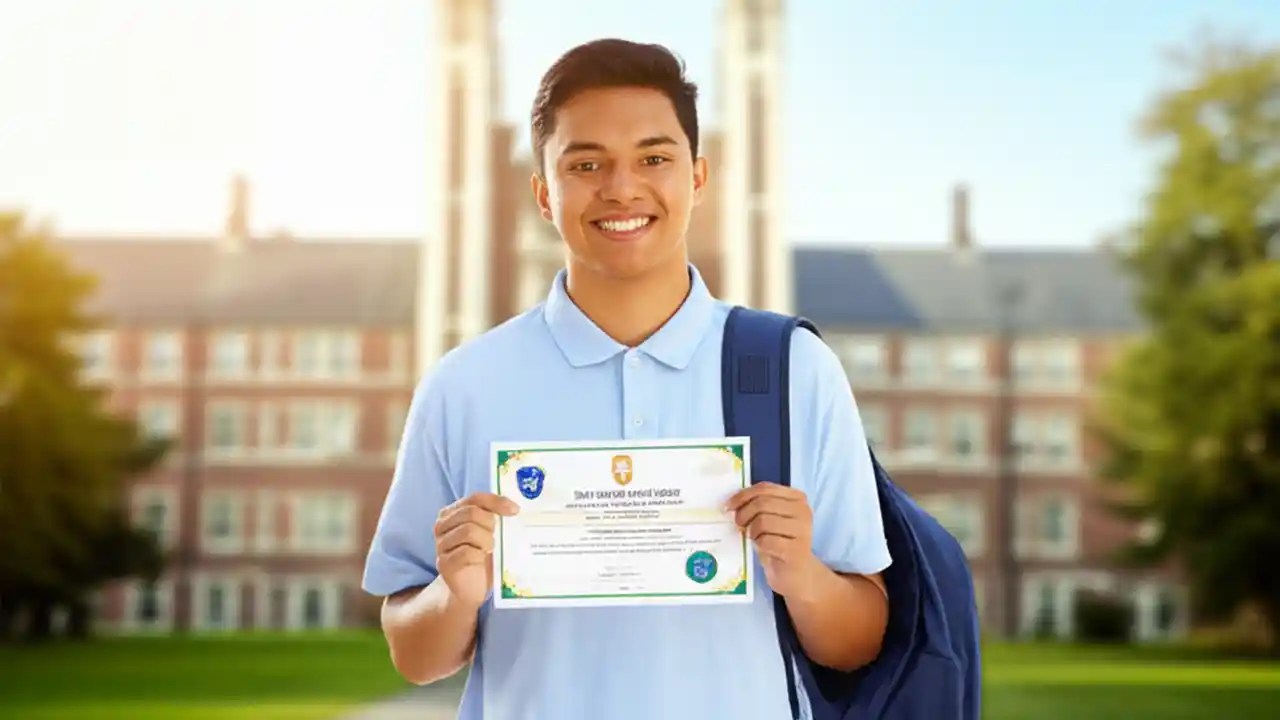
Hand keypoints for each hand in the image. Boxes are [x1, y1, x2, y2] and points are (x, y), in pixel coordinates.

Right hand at [433, 492, 518, 610]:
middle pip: (470, 512)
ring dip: (486, 540)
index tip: (515, 510)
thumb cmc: (482, 558)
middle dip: (490, 523)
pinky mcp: (444, 563)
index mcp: (453, 513)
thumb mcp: (490, 535)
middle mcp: (443, 526)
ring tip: (491, 549)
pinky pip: (464, 552)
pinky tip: (481, 560)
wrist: (470, 588)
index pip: (475, 498)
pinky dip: (478, 555)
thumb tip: (516, 509)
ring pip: (468, 531)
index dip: (496, 501)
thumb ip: (495, 520)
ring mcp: (441, 545)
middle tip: (498, 537)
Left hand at [727, 483, 822, 600]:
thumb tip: (731, 502)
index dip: (742, 496)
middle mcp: (803, 511)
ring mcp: (802, 531)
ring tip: (753, 538)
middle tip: (738, 525)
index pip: (764, 488)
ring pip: (763, 521)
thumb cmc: (779, 543)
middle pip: (762, 503)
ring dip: (751, 531)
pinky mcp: (796, 550)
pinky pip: (766, 540)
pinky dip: (758, 544)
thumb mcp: (770, 519)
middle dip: (744, 513)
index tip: (729, 506)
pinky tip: (763, 548)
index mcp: (796, 498)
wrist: (796, 574)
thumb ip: (757, 506)